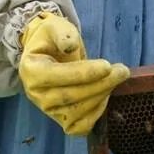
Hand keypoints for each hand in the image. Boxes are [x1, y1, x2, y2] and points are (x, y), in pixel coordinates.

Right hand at [17, 13, 129, 135]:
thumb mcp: (55, 27)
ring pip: (78, 112)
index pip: (57, 76)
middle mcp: (36, 94)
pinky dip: (96, 114)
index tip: (107, 65)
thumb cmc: (53, 39)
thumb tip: (70, 46)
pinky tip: (105, 96)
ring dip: (102, 96)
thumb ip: (62, 34)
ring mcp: (48, 110)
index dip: (84, 73)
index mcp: (31, 70)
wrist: (48, 53)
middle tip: (122, 71)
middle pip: (71, 96)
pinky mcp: (60, 120)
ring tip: (116, 78)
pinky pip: (80, 126)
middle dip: (100, 84)